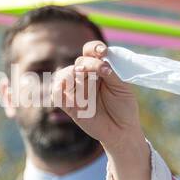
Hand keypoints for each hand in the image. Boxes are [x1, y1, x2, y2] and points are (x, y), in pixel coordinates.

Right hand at [52, 40, 145, 156]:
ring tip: (84, 80)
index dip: (94, 48)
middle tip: (101, 71)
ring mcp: (76, 90)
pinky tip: (71, 92)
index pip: (91, 52)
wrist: (122, 131)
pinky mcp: (68, 104)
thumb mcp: (122, 88)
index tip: (103, 52)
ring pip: (64, 74)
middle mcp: (85, 77)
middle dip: (89, 65)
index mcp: (99, 69)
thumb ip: (112, 73)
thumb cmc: (124, 108)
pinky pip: (56, 93)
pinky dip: (59, 89)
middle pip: (79, 62)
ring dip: (72, 75)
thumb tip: (102, 62)